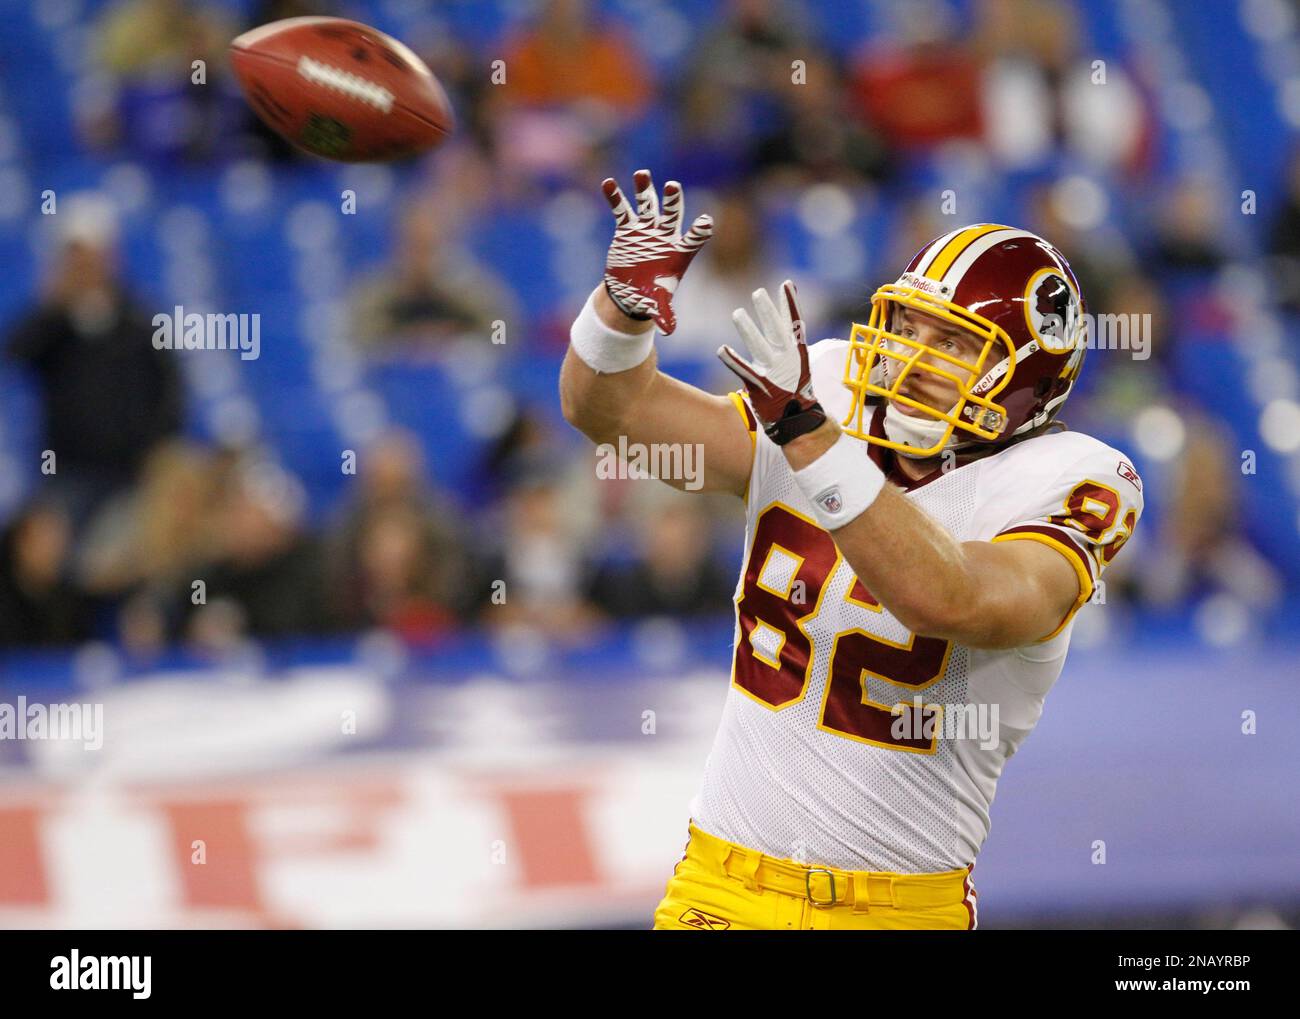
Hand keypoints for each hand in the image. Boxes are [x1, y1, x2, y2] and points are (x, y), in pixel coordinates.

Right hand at [601, 169, 712, 334]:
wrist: (631, 292)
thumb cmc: (651, 297)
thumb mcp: (658, 306)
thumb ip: (665, 314)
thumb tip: (669, 331)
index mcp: (679, 253)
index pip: (693, 239)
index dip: (699, 231)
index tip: (706, 222)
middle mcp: (665, 236)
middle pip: (671, 214)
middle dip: (672, 201)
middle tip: (673, 187)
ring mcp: (646, 229)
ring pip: (648, 205)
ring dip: (645, 190)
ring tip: (642, 174)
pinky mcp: (627, 229)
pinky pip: (621, 210)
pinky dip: (615, 197)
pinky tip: (609, 183)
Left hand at [717, 280, 826, 444]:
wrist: (798, 420)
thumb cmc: (794, 388)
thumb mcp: (797, 360)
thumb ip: (790, 336)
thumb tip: (791, 313)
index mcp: (797, 352)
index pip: (794, 322)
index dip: (790, 302)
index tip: (786, 283)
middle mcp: (787, 359)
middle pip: (776, 330)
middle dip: (768, 311)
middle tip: (758, 293)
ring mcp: (774, 372)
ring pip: (759, 346)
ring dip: (748, 330)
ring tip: (737, 313)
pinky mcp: (759, 386)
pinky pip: (743, 370)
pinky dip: (732, 359)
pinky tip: (721, 349)